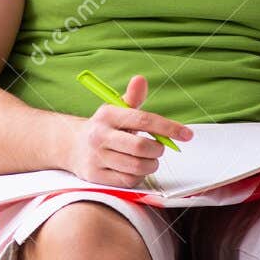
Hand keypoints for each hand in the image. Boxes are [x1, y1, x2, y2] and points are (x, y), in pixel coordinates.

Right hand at [64, 75, 193, 186]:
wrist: (72, 146)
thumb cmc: (104, 128)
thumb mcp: (116, 110)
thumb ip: (133, 98)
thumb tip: (141, 79)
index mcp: (107, 115)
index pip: (143, 120)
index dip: (168, 128)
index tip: (187, 134)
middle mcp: (99, 136)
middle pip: (141, 147)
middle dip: (157, 149)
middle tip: (158, 148)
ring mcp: (96, 157)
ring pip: (137, 167)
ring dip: (150, 164)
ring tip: (147, 159)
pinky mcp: (96, 176)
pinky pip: (128, 181)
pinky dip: (138, 176)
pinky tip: (133, 169)